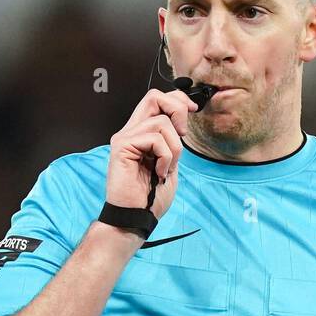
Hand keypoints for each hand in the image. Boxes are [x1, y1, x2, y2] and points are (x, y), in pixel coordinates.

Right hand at [106, 88, 197, 223]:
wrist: (135, 218)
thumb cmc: (151, 199)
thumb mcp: (170, 165)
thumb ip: (173, 143)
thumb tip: (182, 124)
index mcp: (141, 134)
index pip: (157, 100)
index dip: (177, 99)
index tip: (193, 110)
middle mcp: (131, 131)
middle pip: (154, 97)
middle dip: (177, 110)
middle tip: (182, 135)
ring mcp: (125, 137)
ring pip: (161, 122)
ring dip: (174, 148)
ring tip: (166, 169)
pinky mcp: (122, 146)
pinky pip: (155, 138)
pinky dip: (165, 156)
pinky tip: (159, 173)